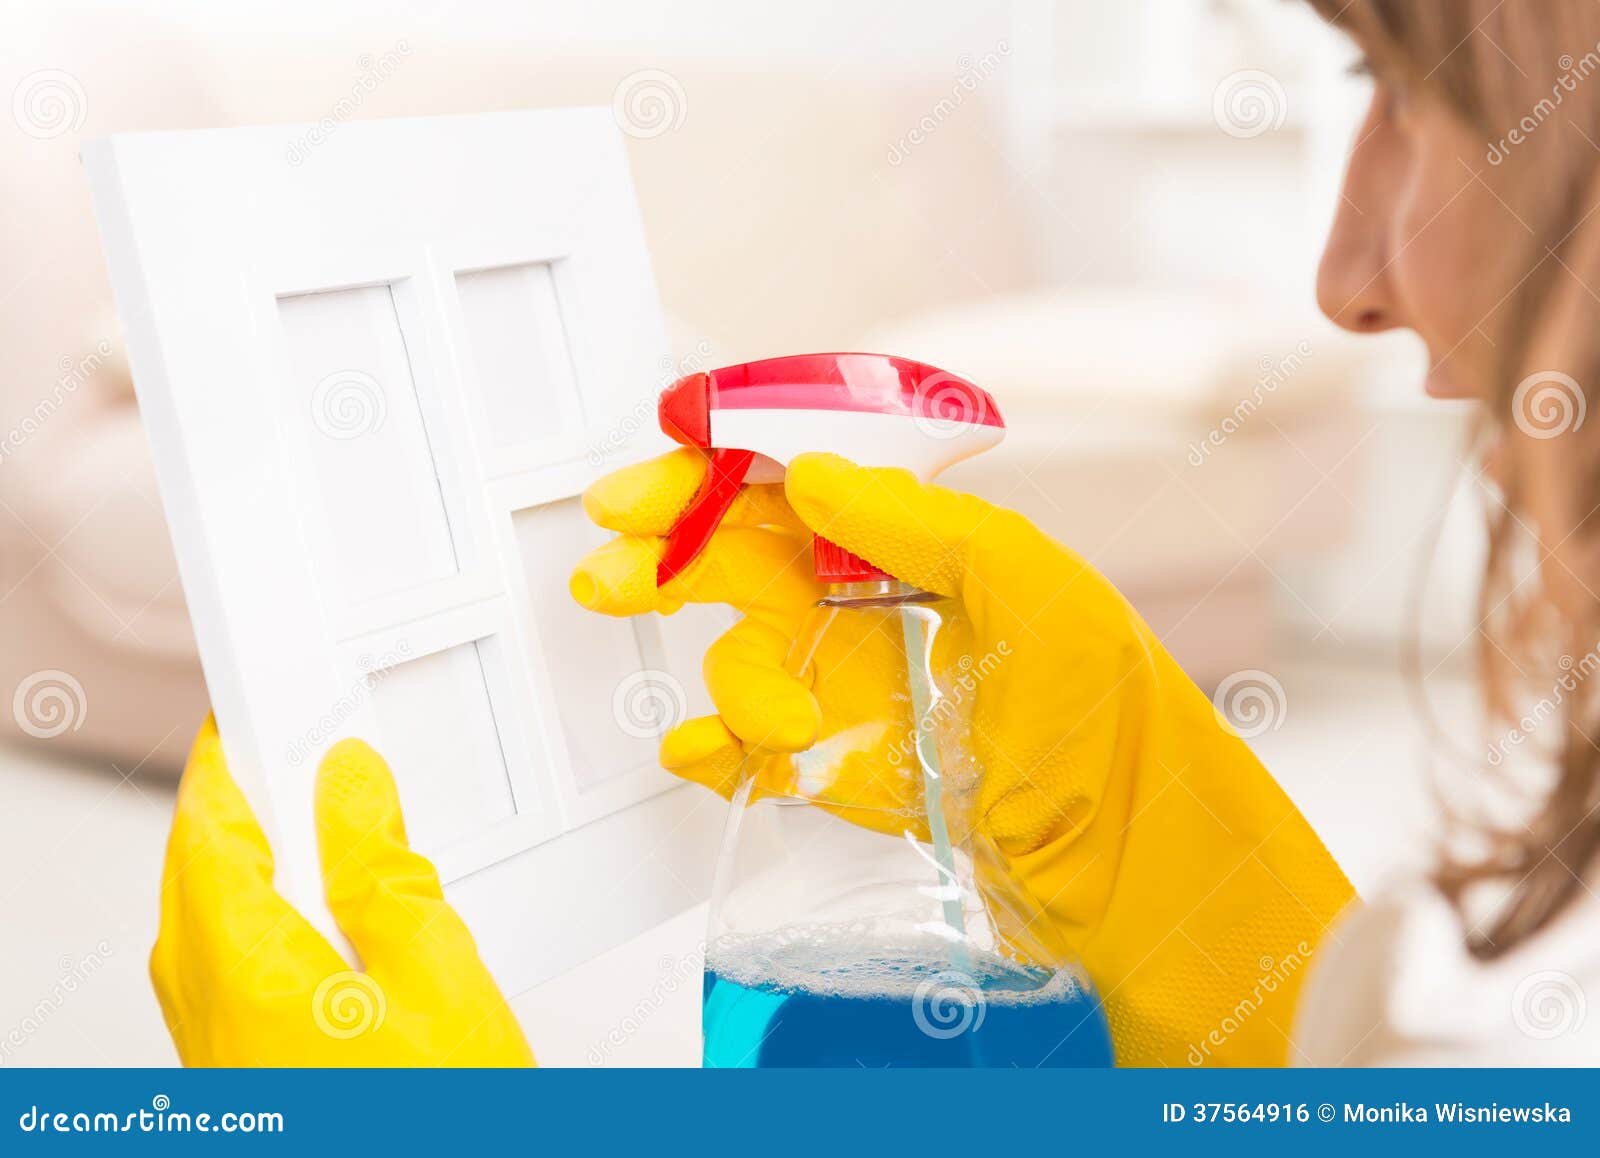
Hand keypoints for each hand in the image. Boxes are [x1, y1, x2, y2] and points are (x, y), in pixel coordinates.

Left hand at [150, 716, 534, 1066]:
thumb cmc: (432, 1120)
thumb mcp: (435, 976)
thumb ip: (384, 871)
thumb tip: (351, 781)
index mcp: (244, 967)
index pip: (209, 829)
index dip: (231, 761)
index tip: (259, 718)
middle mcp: (207, 1010)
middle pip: (200, 873)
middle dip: (245, 810)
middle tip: (303, 766)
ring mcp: (214, 1047)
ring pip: (208, 924)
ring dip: (255, 870)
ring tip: (328, 842)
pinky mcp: (237, 1070)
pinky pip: (224, 971)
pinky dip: (262, 923)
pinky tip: (327, 924)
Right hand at [572, 449, 1354, 1064]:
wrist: (1131, 867)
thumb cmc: (1106, 716)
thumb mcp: (1027, 586)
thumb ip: (914, 522)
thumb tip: (807, 473)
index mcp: (926, 547)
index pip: (799, 489)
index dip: (718, 479)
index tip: (652, 484)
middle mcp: (884, 608)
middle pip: (748, 562)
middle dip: (671, 560)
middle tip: (611, 574)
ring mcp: (859, 688)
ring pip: (746, 658)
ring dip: (738, 684)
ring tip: (782, 721)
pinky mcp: (843, 766)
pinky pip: (751, 745)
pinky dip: (715, 745)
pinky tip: (701, 750)